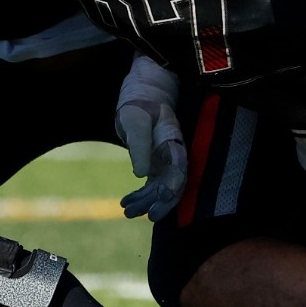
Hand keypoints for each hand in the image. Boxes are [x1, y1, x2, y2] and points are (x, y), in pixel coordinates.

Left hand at [115, 56, 187, 221]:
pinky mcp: (157, 162)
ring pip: (162, 186)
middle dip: (163, 201)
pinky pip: (153, 183)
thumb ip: (139, 144)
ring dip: (148, 201)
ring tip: (127, 212)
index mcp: (173, 139)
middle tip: (148, 216)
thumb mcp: (134, 118)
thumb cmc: (139, 101)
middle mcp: (173, 151)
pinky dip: (141, 195)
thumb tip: (141, 174)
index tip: (162, 199)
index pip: (179, 167)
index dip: (173, 185)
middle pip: (174, 182)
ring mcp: (166, 158)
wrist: (145, 90)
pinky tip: (126, 204)